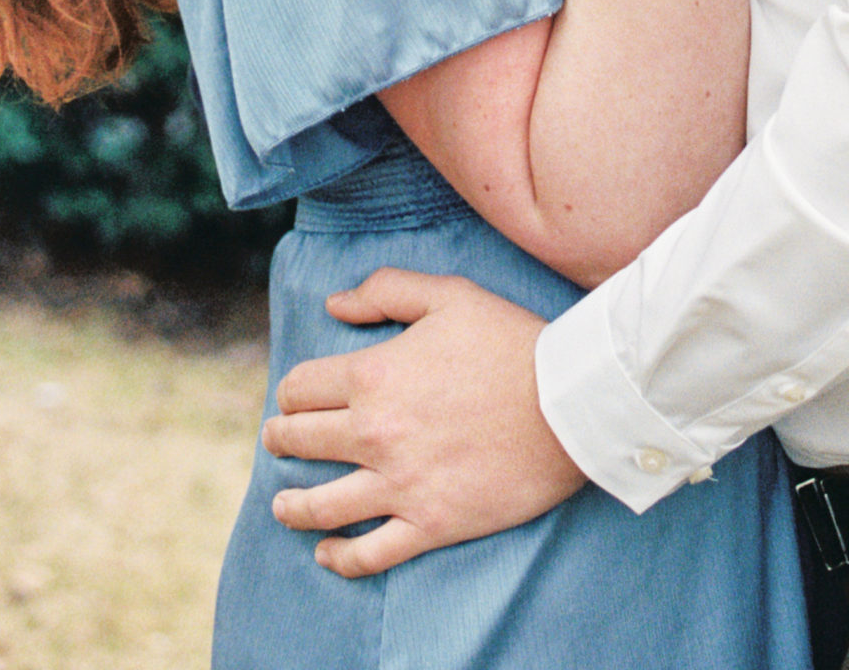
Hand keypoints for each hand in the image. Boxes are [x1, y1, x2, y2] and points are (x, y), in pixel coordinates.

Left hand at [261, 270, 584, 576]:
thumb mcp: (450, 296)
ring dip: (291, 505)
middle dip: (281, 439)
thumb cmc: (511, 342)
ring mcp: (400, 485)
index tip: (295, 398)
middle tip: (279, 440)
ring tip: (283, 504)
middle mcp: (376, 433)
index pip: (301, 388)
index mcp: (374, 375)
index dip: (292, 391)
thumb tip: (334, 304)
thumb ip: (386, 290)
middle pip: (300, 443)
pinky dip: (339, 558)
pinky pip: (369, 554)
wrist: (570, 403)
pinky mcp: (430, 524)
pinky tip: (326, 554)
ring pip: (321, 505)